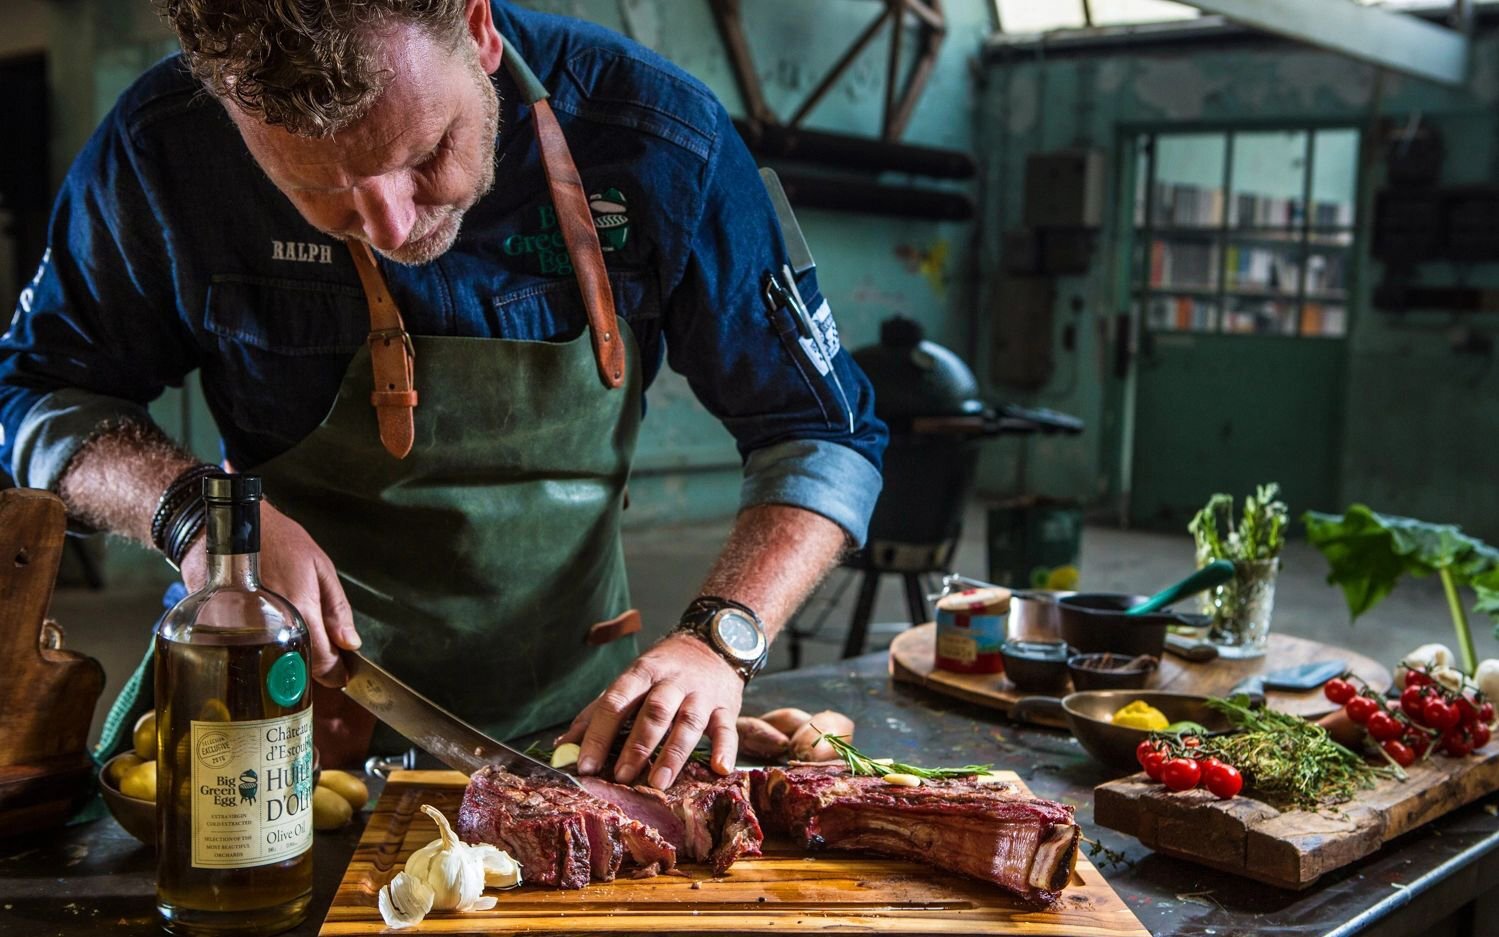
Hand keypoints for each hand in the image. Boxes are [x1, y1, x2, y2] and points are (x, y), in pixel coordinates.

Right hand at [179, 499, 360, 685]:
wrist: (226, 524)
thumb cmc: (275, 538)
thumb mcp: (320, 566)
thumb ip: (337, 609)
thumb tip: (349, 643)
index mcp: (299, 608)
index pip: (321, 662)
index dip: (334, 673)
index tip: (340, 675)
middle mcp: (267, 624)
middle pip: (292, 667)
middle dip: (306, 667)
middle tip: (313, 656)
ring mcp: (236, 628)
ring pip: (264, 663)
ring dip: (278, 659)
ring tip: (284, 638)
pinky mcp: (212, 628)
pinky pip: (237, 651)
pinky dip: (251, 648)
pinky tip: (258, 629)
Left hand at [557, 634, 741, 788]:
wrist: (714, 643)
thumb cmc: (663, 670)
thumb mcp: (630, 680)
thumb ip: (598, 712)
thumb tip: (562, 746)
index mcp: (641, 673)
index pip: (616, 702)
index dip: (599, 734)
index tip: (585, 765)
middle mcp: (671, 682)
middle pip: (654, 712)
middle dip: (637, 745)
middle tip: (621, 776)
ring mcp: (701, 694)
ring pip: (688, 722)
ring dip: (673, 753)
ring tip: (659, 782)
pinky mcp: (726, 706)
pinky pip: (728, 728)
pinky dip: (725, 749)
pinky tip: (720, 769)